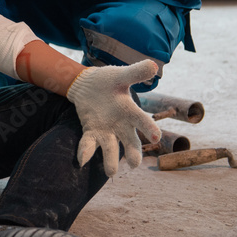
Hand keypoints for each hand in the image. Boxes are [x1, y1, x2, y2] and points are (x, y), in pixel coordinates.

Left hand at [65, 60, 161, 176]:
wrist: (87, 83)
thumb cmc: (109, 80)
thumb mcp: (121, 75)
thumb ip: (136, 72)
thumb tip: (154, 65)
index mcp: (131, 111)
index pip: (142, 122)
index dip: (149, 129)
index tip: (155, 138)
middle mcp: (122, 125)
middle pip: (130, 143)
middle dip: (133, 154)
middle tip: (134, 164)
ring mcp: (106, 130)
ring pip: (111, 149)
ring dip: (110, 160)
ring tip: (110, 172)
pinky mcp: (91, 132)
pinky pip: (89, 144)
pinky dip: (86, 152)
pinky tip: (82, 160)